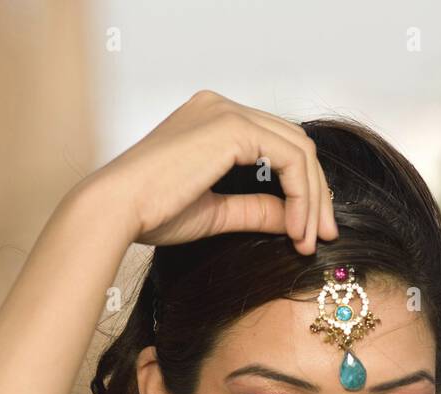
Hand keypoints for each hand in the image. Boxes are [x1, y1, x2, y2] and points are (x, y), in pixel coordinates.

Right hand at [81, 89, 338, 254]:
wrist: (116, 210)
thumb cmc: (149, 212)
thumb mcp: (215, 212)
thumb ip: (255, 209)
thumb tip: (291, 219)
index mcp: (211, 120)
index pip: (276, 146)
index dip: (301, 189)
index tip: (308, 231)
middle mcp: (221, 107)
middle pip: (294, 144)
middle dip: (316, 193)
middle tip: (323, 236)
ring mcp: (227, 112)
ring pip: (299, 150)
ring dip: (312, 198)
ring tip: (309, 239)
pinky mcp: (233, 127)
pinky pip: (291, 158)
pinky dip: (301, 195)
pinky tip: (296, 228)